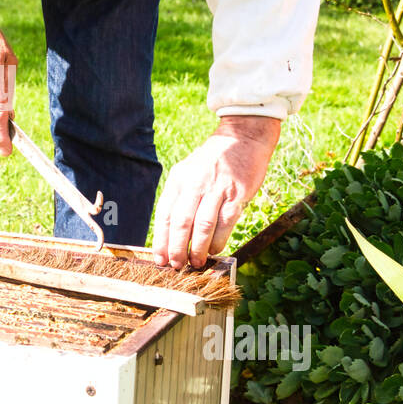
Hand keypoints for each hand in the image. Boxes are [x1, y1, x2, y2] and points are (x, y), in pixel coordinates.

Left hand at [152, 115, 280, 268]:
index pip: (165, 214)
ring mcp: (216, 188)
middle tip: (176, 265)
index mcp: (178, 179)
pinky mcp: (236, 193)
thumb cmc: (213, 161)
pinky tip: (215, 250)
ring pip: (203, 225)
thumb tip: (173, 233)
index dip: (161, 239)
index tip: (160, 258)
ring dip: (198, 248)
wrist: (243, 138)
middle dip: (176, 248)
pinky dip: (219, 240)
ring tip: (195, 263)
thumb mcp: (189, 172)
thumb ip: (182, 198)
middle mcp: (194, 183)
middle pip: (181, 222)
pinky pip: (225, 222)